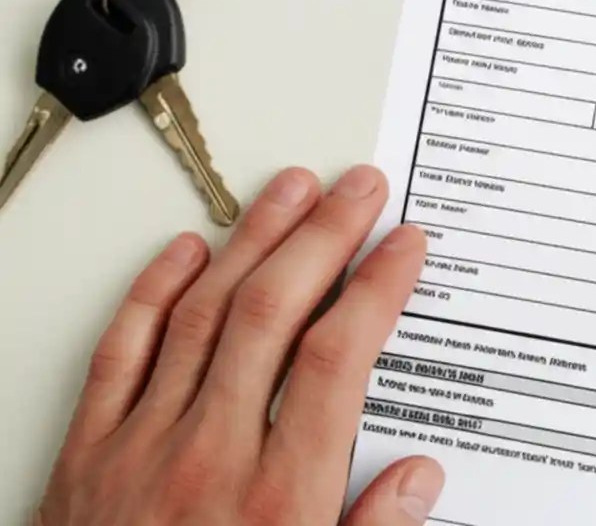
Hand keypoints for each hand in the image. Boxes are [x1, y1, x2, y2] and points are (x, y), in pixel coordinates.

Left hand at [35, 166, 443, 525]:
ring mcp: (142, 446)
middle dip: (324, 236)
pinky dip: (151, 294)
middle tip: (356, 190)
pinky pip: (120, 353)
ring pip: (202, 314)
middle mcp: (211, 457)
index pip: (340, 358)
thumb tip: (416, 478)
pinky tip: (185, 253)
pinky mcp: (88, 452)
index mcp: (280, 497)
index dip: (377, 288)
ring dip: (251, 241)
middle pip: (275, 314)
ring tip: (287, 192)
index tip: (403, 246)